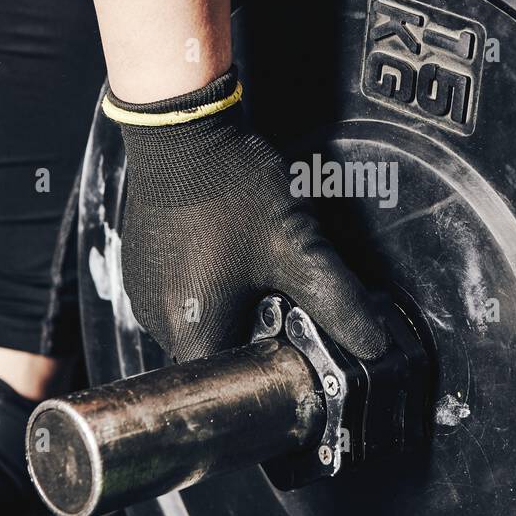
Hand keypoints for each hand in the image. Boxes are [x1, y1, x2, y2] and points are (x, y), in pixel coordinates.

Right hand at [106, 69, 388, 363]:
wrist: (180, 127)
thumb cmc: (230, 188)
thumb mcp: (297, 249)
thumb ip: (339, 303)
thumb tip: (373, 344)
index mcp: (189, 333)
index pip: (228, 388)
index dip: (264, 374)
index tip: (287, 351)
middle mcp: (155, 320)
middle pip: (216, 355)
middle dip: (254, 335)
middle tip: (281, 298)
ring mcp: (143, 290)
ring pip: (200, 322)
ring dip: (232, 307)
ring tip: (255, 267)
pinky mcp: (142, 262)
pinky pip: (181, 292)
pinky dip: (209, 283)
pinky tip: (230, 249)